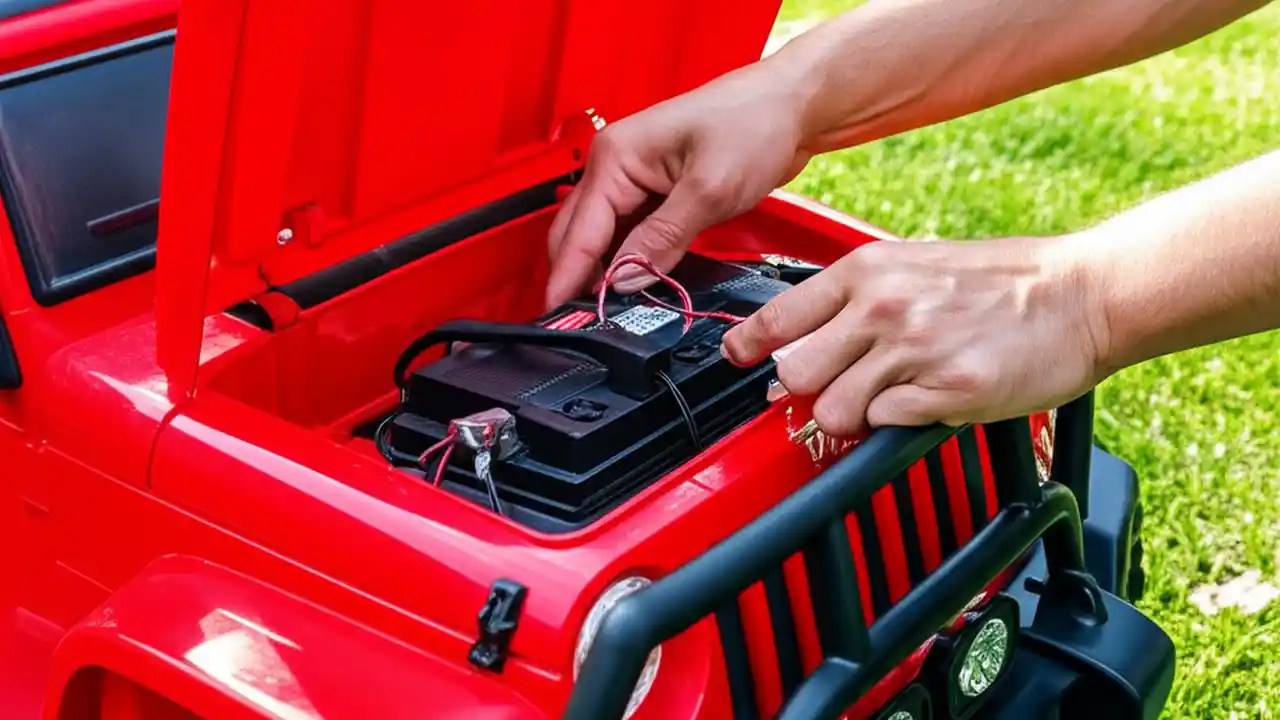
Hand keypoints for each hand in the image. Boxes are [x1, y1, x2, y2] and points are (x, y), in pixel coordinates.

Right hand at [545, 58, 816, 307]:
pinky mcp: (659, 192)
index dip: (567, 278)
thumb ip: (662, 239)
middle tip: (580, 324)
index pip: (580, 231)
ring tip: (608, 313)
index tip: (558, 316)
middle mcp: (618, 165)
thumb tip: (626, 280)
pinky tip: (636, 286)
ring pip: (604, 237)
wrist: (790, 106)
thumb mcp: (708, 190)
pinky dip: (630, 260)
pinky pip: (630, 233)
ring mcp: (637, 179)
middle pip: (579, 235)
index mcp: (617, 157)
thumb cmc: (754, 122)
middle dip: (576, 278)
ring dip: (604, 272)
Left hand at [721, 236, 1109, 435]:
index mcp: (866, 272)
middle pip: (794, 374)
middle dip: (809, 391)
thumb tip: (802, 340)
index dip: (749, 345)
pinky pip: (885, 426)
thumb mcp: (914, 267)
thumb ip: (856, 302)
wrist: (1078, 294)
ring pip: (833, 410)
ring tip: (892, 397)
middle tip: (840, 387)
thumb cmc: (1000, 282)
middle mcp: (880, 307)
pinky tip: (928, 399)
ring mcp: (912, 350)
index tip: (739, 358)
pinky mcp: (946, 390)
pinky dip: (899, 424)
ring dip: (854, 415)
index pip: (778, 316)